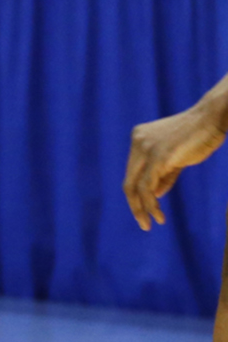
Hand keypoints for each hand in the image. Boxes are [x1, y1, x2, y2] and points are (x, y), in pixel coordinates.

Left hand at [125, 103, 226, 228]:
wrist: (213, 118)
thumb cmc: (200, 135)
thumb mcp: (177, 157)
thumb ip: (164, 174)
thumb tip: (155, 194)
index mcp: (139, 138)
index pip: (133, 172)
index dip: (137, 193)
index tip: (145, 210)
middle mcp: (138, 141)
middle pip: (128, 180)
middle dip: (134, 204)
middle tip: (143, 224)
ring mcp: (145, 148)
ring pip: (135, 186)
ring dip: (141, 208)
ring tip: (149, 224)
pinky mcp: (157, 156)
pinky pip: (147, 186)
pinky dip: (150, 204)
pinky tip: (158, 215)